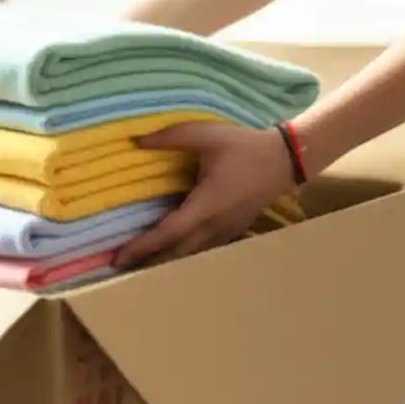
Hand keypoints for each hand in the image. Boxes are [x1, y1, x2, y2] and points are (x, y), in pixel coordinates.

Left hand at [112, 122, 296, 268]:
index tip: (118, 258)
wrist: (285, 160)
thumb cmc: (243, 147)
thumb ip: (169, 138)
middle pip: (176, 254)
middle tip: (118, 268)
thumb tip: (135, 141)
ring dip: (163, 262)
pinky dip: (181, 255)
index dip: (142, 247)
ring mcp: (225, 232)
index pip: (168, 233)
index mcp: (206, 205)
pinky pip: (202, 250)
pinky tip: (168, 253)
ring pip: (190, 256)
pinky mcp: (232, 230)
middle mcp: (214, 226)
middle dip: (147, 262)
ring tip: (138, 266)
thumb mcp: (205, 135)